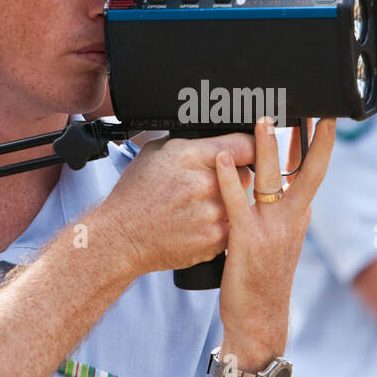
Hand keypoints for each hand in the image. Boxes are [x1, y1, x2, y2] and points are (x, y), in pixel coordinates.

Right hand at [93, 131, 255, 274]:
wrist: (122, 235)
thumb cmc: (136, 195)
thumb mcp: (157, 152)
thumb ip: (192, 144)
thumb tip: (218, 138)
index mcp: (191, 156)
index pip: (244, 145)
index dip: (251, 147)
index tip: (254, 150)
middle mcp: (205, 183)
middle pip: (244, 175)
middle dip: (232, 178)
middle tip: (209, 186)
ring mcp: (212, 213)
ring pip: (239, 203)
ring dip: (226, 205)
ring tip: (199, 207)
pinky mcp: (214, 239)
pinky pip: (233, 227)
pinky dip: (221, 226)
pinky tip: (198, 224)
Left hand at [213, 117, 335, 367]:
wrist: (259, 319)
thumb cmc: (263, 280)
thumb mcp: (281, 241)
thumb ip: (281, 213)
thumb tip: (279, 185)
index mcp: (299, 217)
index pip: (312, 171)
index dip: (318, 143)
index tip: (320, 115)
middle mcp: (291, 219)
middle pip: (308, 170)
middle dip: (312, 137)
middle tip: (313, 107)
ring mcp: (270, 229)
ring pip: (271, 179)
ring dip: (266, 147)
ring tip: (263, 119)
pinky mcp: (246, 240)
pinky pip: (237, 202)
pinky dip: (229, 178)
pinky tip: (222, 158)